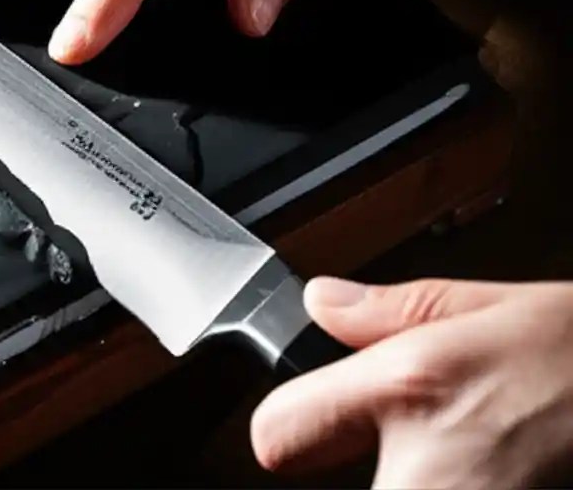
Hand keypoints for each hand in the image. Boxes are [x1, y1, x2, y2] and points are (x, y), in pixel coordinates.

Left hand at [252, 277, 572, 488]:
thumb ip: (392, 311)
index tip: (309, 426)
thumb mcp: (498, 308)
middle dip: (363, 468)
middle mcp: (428, 468)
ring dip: (417, 482)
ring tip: (479, 455)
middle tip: (432, 445)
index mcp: (412, 390)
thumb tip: (320, 303)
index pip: (276, 436)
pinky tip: (498, 472)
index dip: (291, 427)